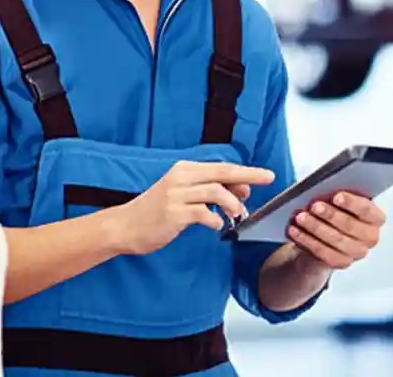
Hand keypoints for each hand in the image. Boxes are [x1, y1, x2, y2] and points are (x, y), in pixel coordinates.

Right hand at [115, 161, 273, 255]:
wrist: (125, 226)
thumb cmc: (156, 211)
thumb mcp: (182, 194)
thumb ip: (208, 191)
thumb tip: (241, 192)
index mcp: (185, 170)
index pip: (222, 167)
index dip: (246, 171)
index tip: (266, 175)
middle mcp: (181, 178)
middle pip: (223, 173)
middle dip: (248, 176)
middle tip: (268, 178)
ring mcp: (176, 195)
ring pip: (216, 191)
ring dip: (232, 205)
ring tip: (236, 216)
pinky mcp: (173, 213)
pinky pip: (203, 213)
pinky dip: (215, 219)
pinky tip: (216, 225)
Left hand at [287, 192, 385, 270]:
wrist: (328, 235)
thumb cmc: (336, 210)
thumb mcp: (340, 200)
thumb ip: (337, 194)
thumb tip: (323, 188)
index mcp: (375, 217)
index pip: (367, 209)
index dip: (352, 203)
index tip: (336, 196)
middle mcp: (371, 236)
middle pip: (350, 226)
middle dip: (330, 215)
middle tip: (314, 206)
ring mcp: (357, 252)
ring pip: (336, 240)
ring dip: (316, 227)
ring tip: (300, 217)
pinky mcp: (342, 263)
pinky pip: (323, 253)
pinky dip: (307, 240)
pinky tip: (295, 231)